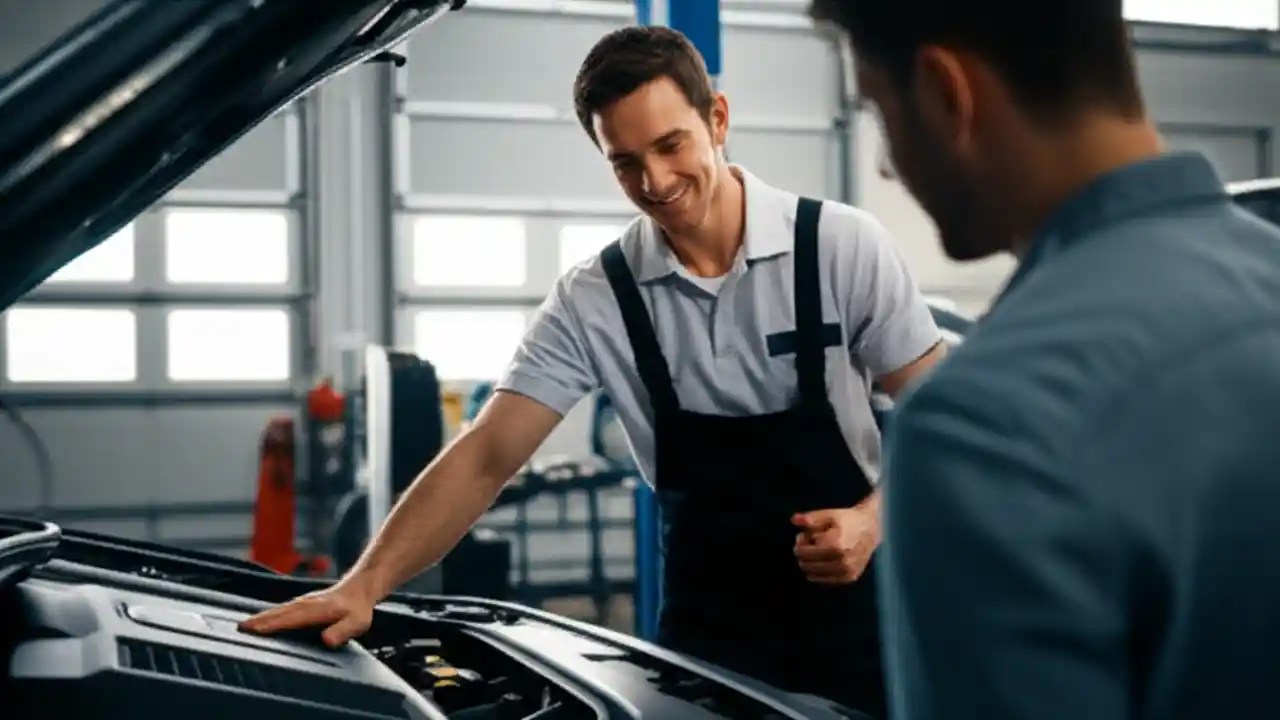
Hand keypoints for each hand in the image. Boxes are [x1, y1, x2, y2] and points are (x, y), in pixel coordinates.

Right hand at [237, 576, 377, 648]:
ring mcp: (303, 601)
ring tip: (245, 624)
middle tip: (240, 628)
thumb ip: (343, 631)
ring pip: (278, 609)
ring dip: (261, 616)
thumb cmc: (358, 609)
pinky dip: (269, 614)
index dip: (273, 625)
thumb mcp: (357, 622)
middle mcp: (306, 604)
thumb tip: (327, 640)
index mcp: (317, 610)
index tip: (255, 629)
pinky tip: (261, 620)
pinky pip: (282, 608)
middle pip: (279, 612)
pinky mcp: (302, 603)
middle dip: (259, 620)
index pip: (290, 619)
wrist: (360, 588)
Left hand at [791, 498, 880, 584]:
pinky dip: (819, 573)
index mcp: (835, 546)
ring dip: (810, 564)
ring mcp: (846, 572)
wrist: (870, 529)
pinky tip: (821, 562)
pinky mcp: (850, 577)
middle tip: (808, 543)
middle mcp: (842, 562)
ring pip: (814, 575)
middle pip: (807, 565)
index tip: (803, 535)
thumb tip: (794, 519)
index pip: (803, 552)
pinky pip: (825, 581)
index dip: (799, 543)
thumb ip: (810, 518)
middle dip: (803, 554)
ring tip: (816, 551)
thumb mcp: (829, 514)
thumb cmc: (847, 520)